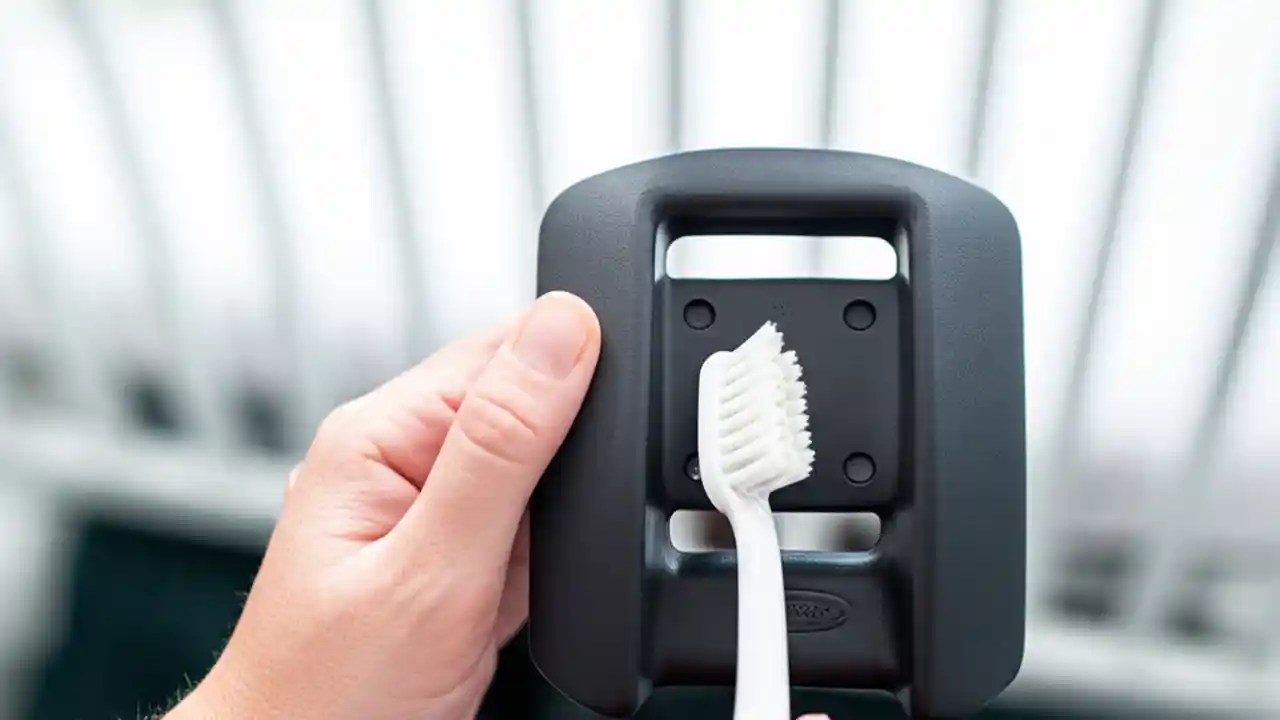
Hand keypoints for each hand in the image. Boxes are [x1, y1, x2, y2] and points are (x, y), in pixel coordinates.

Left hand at [168, 292, 600, 719]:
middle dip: (569, 456)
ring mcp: (431, 511)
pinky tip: (519, 592)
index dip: (572, 374)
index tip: (601, 431)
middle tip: (543, 531)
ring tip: (518, 573)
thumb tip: (563, 332)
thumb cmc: (330, 692)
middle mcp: (401, 459)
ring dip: (559, 514)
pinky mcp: (458, 556)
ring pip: (539, 471)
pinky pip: (532, 529)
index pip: (502, 348)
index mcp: (380, 431)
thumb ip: (502, 447)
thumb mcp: (433, 565)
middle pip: (527, 404)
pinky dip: (550, 557)